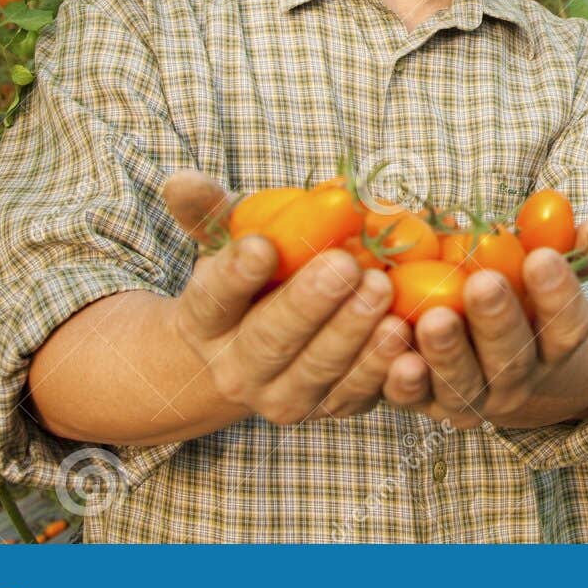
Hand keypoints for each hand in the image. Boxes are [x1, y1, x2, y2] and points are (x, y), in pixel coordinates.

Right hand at [162, 169, 410, 423]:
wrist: (257, 350)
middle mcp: (237, 369)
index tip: (262, 247)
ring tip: (381, 291)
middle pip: (269, 340)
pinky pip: (356, 393)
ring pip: (316, 371)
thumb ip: (207, 211)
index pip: (213, 299)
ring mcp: (283, 396)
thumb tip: (181, 179)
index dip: (236, 275)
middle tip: (346, 265)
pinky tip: (406, 337)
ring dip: (353, 333)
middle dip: (309, 303)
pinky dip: (382, 369)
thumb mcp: (224, 242)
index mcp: (204, 322)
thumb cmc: (252, 277)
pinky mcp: (329, 408)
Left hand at [382, 214, 587, 429]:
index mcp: (555, 345)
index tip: (542, 257)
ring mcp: (473, 399)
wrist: (496, 365)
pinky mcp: (424, 404)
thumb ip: (580, 247)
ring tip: (431, 320)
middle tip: (483, 284)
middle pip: (513, 358)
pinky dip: (401, 380)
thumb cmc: (524, 297)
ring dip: (447, 354)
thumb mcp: (552, 270)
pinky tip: (390, 342)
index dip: (558, 294)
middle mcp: (518, 380)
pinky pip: (412, 399)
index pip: (568, 326)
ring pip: (463, 386)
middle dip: (497, 322)